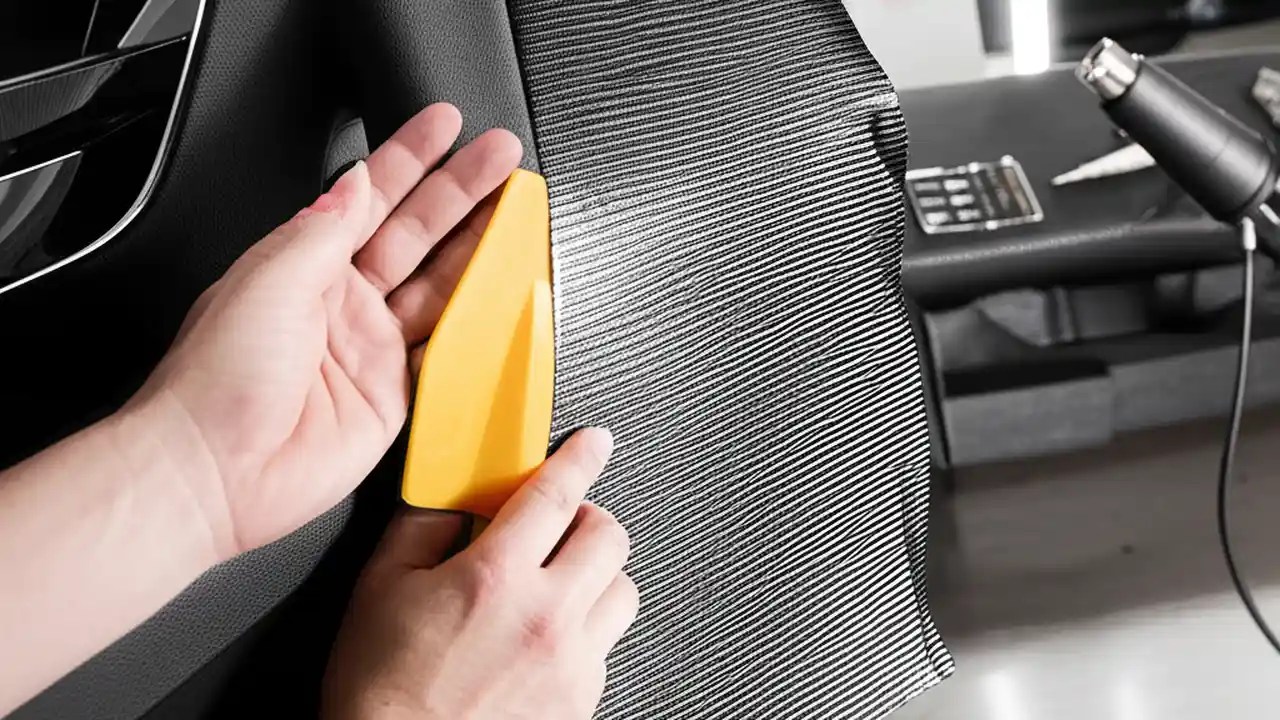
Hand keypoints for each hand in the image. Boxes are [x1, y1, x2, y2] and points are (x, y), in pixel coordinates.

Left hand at [135, 104, 522, 556]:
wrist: (215, 469)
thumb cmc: (217, 379)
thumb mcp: (270, 278)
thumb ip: (325, 228)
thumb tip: (359, 180)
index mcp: (305, 265)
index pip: (370, 196)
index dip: (410, 157)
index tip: (445, 126)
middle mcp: (342, 303)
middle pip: (417, 233)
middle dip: (462, 190)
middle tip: (501, 157)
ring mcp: (371, 350)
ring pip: (441, 287)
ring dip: (480, 248)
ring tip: (517, 211)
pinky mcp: (393, 398)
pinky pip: (447, 354)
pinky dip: (477, 329)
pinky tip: (502, 300)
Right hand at [322, 429, 638, 719]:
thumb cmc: (382, 691)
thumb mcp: (381, 588)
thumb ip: (422, 528)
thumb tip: (454, 500)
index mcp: (495, 577)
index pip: (557, 493)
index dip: (581, 457)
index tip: (594, 443)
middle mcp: (545, 616)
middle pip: (609, 537)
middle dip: (589, 518)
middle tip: (561, 524)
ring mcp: (571, 662)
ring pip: (622, 590)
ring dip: (596, 574)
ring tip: (559, 582)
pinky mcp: (582, 700)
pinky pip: (607, 643)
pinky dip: (586, 627)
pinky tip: (547, 635)